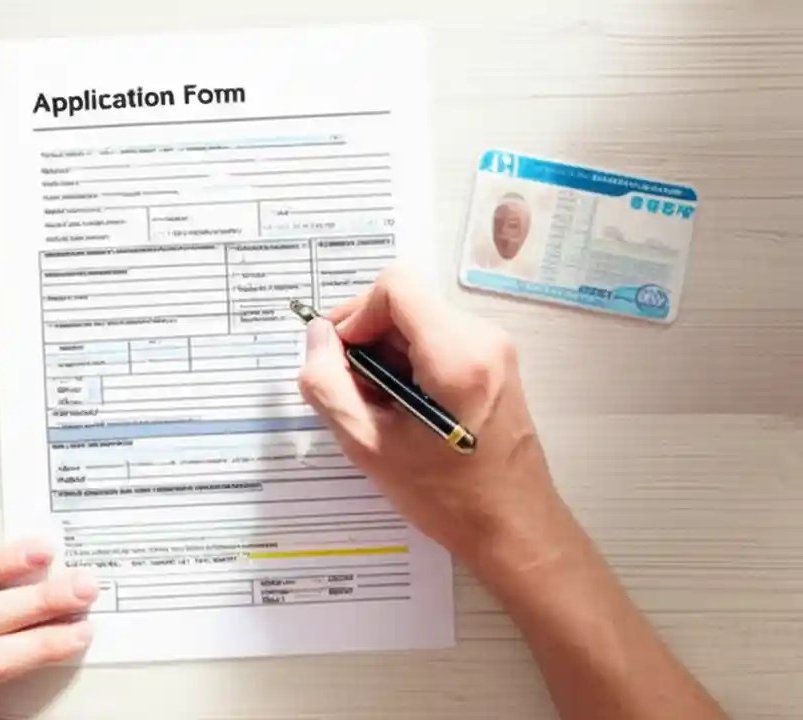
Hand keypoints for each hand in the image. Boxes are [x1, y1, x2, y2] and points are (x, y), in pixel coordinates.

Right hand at [297, 264, 568, 578]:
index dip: (355, 315)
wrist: (514, 528)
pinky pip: (436, 340)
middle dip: (366, 339)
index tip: (342, 359)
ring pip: (417, 321)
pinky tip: (402, 409)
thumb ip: (328, 385)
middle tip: (353, 392)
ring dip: (385, 355)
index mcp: (457, 354)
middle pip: (404, 302)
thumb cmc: (446, 497)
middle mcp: (482, 338)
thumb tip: (316, 337)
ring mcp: (494, 348)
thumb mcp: (368, 445)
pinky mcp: (494, 362)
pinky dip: (408, 364)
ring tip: (379, 408)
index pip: (395, 285)